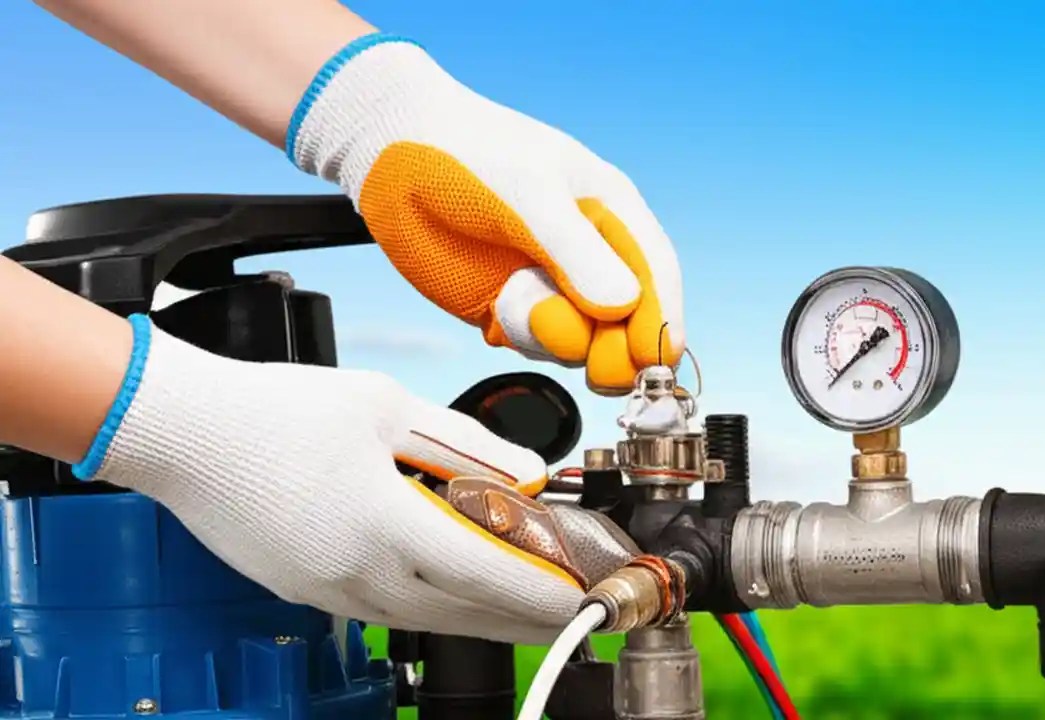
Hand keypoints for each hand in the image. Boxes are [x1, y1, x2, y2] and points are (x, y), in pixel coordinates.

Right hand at [73, 315, 584, 644]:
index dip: (544, 591)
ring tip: (530, 613)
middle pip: (464, 611)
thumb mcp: (385, 406)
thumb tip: (527, 476)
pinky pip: (386, 610)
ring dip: (483, 617)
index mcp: (382, 522)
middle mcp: (357, 572)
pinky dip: (433, 606)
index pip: (486, 573)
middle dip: (527, 618)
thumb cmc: (276, 411)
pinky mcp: (308, 592)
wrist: (182, 432)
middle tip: (575, 617)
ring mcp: (328, 591)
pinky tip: (454, 593)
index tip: (586, 599)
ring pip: (426, 619)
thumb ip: (465, 447)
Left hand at [287, 33, 683, 393]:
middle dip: (614, 348)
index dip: (661, 320)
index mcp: (611, 215)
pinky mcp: (509, 308)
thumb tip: (624, 305)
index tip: (654, 359)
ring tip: (515, 300)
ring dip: (556, 337)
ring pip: (581, 340)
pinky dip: (521, 335)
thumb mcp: (528, 193)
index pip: (654, 277)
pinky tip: (498, 307)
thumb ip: (575, 251)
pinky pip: (535, 343)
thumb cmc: (467, 153)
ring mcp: (549, 285)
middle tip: (599, 370)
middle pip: (626, 323)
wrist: (390, 155)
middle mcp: (588, 256)